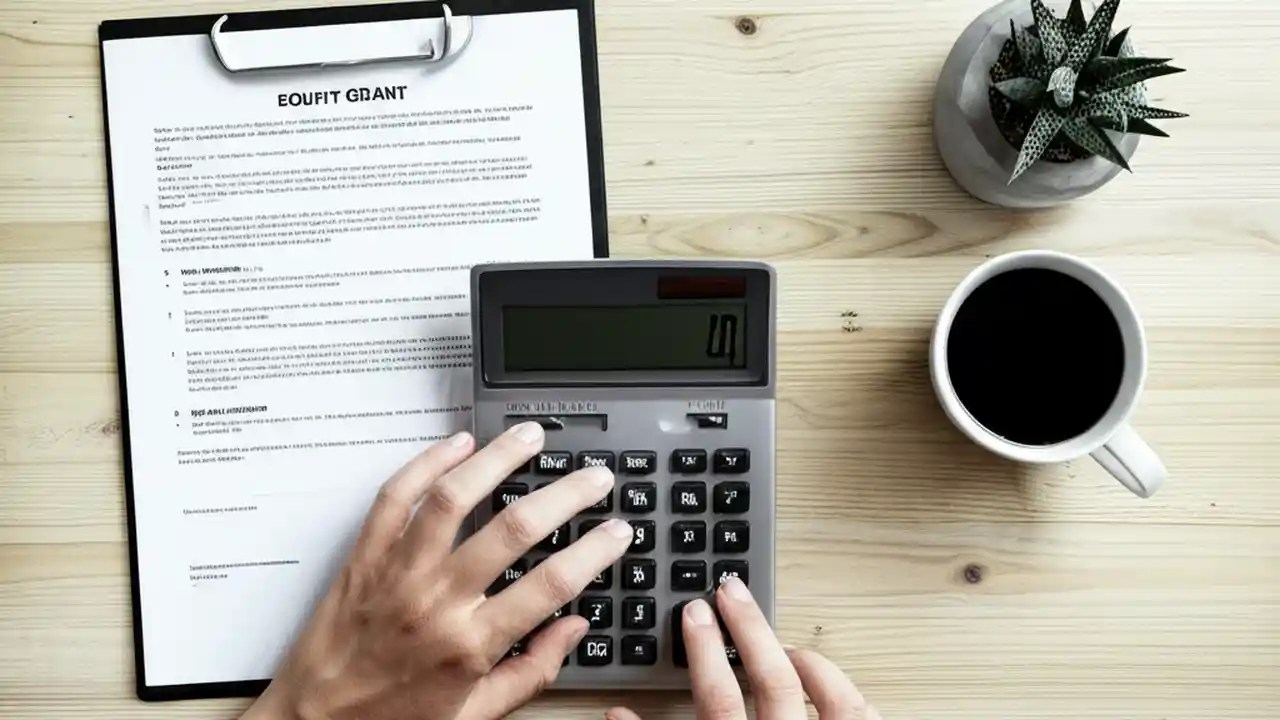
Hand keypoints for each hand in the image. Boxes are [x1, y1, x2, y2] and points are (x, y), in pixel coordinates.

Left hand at [240, 422, 631, 719]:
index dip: (594, 552)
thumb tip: (573, 630)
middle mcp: (436, 602)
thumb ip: (530, 672)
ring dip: (497, 460)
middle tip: (593, 476)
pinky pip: (396, 498)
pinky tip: (457, 444)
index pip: (551, 586)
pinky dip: (427, 463)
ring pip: (453, 499)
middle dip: (565, 495)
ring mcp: (398, 573)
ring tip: (530, 438)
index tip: (618, 531)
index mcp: (470, 645)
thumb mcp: (473, 715)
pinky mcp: (364, 556)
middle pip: (513, 530)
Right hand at [606, 577, 879, 719]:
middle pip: (772, 682)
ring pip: (830, 699)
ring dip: (805, 661)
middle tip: (728, 592)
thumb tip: (616, 715)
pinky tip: (825, 678)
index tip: (692, 614)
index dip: (704, 653)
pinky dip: (846, 694)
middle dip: (748, 631)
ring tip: (781, 636)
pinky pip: (864, 719)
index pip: (720, 700)